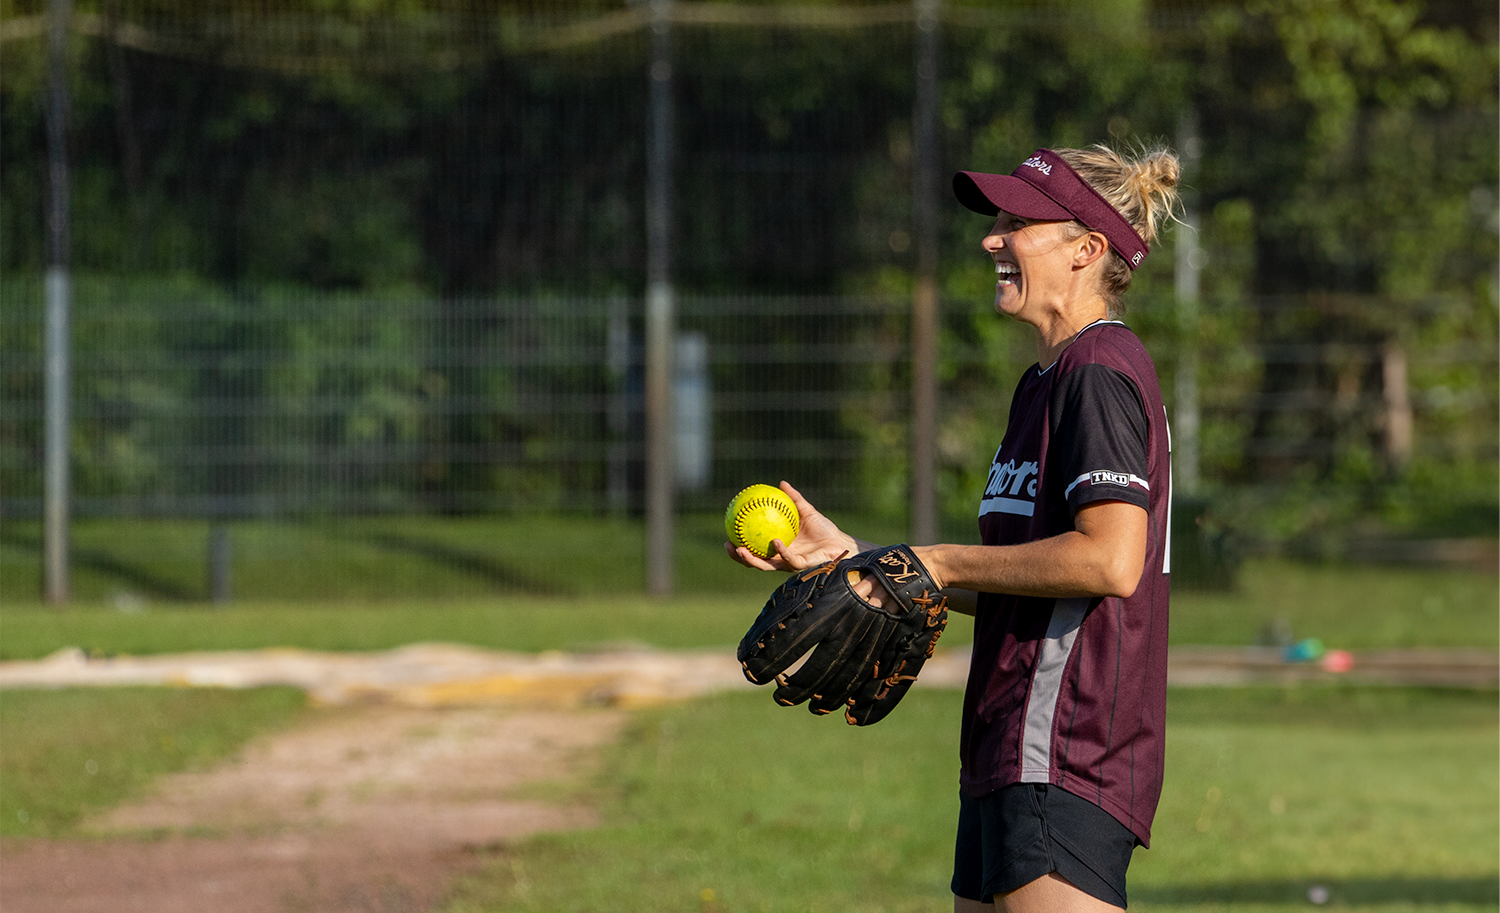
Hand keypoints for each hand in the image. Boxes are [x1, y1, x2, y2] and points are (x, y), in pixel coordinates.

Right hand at [724, 480, 861, 572]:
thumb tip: (781, 483)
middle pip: (754, 561)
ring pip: (766, 566)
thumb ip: (794, 499)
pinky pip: (789, 559)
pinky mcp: (801, 565)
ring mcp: (789, 563)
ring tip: (742, 550)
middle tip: (728, 545)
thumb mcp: (806, 510)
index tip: (727, 534)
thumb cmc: (824, 529)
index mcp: (778, 547)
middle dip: (739, 557)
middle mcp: (780, 558)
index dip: (739, 544)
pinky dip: (781, 551)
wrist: (840, 543)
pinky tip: (775, 541)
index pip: (754, 548)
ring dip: (752, 560)